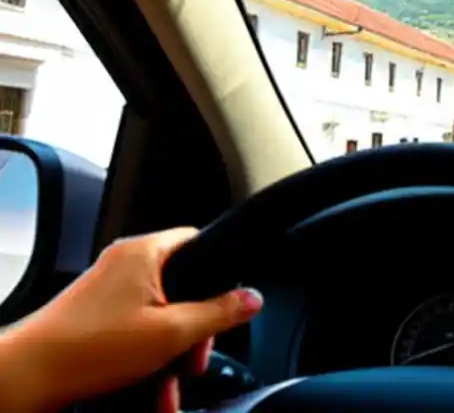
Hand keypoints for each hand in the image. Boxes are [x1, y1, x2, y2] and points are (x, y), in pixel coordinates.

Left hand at [0, 227, 262, 412]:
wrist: (27, 378)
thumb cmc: (88, 349)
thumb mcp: (172, 332)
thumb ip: (219, 313)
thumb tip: (251, 298)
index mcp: (143, 253)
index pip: (198, 241)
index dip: (219, 274)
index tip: (226, 306)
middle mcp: (123, 265)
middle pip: (182, 286)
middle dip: (195, 328)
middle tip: (193, 357)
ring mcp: (106, 291)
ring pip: (160, 315)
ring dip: (171, 351)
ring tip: (168, 383)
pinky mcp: (94, 318)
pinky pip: (136, 331)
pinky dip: (148, 356)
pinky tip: (150, 386)